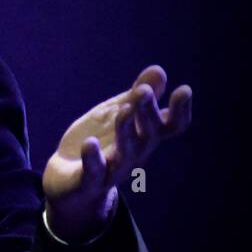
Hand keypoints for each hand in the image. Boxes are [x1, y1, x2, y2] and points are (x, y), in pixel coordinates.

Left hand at [42, 65, 192, 243]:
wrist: (67, 180)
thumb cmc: (99, 143)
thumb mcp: (115, 115)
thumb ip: (135, 96)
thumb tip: (159, 70)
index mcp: (144, 137)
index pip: (170, 126)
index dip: (180, 111)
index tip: (184, 90)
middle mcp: (135, 154)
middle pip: (149, 135)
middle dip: (147, 113)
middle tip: (143, 91)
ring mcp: (113, 170)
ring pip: (126, 153)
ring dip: (126, 131)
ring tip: (123, 109)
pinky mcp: (89, 181)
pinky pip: (94, 172)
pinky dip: (93, 158)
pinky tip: (88, 144)